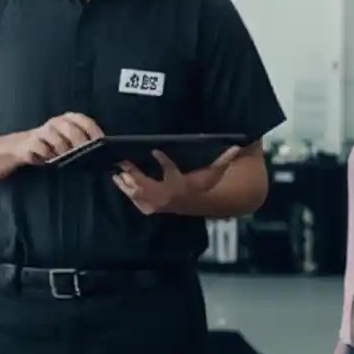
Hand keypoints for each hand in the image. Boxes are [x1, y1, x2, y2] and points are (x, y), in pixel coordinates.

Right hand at [13, 112, 103, 165]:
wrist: (27, 145)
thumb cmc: (54, 144)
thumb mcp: (69, 139)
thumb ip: (82, 141)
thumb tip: (100, 152)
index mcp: (70, 119)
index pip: (86, 122)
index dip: (95, 134)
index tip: (101, 146)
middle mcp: (58, 122)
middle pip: (73, 132)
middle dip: (80, 146)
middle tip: (84, 156)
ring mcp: (44, 130)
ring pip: (58, 141)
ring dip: (64, 153)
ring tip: (66, 160)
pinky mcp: (33, 141)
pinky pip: (43, 149)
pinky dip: (48, 156)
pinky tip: (50, 160)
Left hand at [112, 145, 239, 214]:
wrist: (192, 202)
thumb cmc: (199, 184)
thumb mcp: (212, 173)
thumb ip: (223, 160)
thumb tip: (237, 146)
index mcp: (178, 184)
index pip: (172, 173)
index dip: (164, 162)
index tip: (156, 152)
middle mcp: (165, 196)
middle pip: (147, 187)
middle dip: (135, 175)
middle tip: (123, 163)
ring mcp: (154, 203)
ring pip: (136, 194)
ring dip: (125, 183)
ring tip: (117, 170)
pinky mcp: (146, 206)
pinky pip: (133, 199)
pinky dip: (124, 190)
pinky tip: (117, 178)